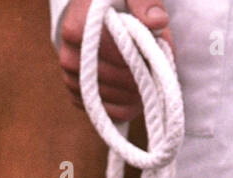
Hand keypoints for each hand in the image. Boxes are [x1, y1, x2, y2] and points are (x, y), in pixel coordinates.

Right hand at [59, 0, 171, 122]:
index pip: (116, 56)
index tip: (162, 52)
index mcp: (78, 29)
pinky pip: (104, 112)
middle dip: (143, 77)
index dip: (143, 58)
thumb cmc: (115, 2)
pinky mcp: (77, 94)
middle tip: (161, 70)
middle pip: (115, 80)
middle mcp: (70, 57)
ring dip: (136, 95)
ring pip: (110, 100)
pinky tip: (138, 96)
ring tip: (152, 81)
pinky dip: (125, 108)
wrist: (95, 14)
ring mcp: (71, 78)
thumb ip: (144, 2)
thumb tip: (158, 22)